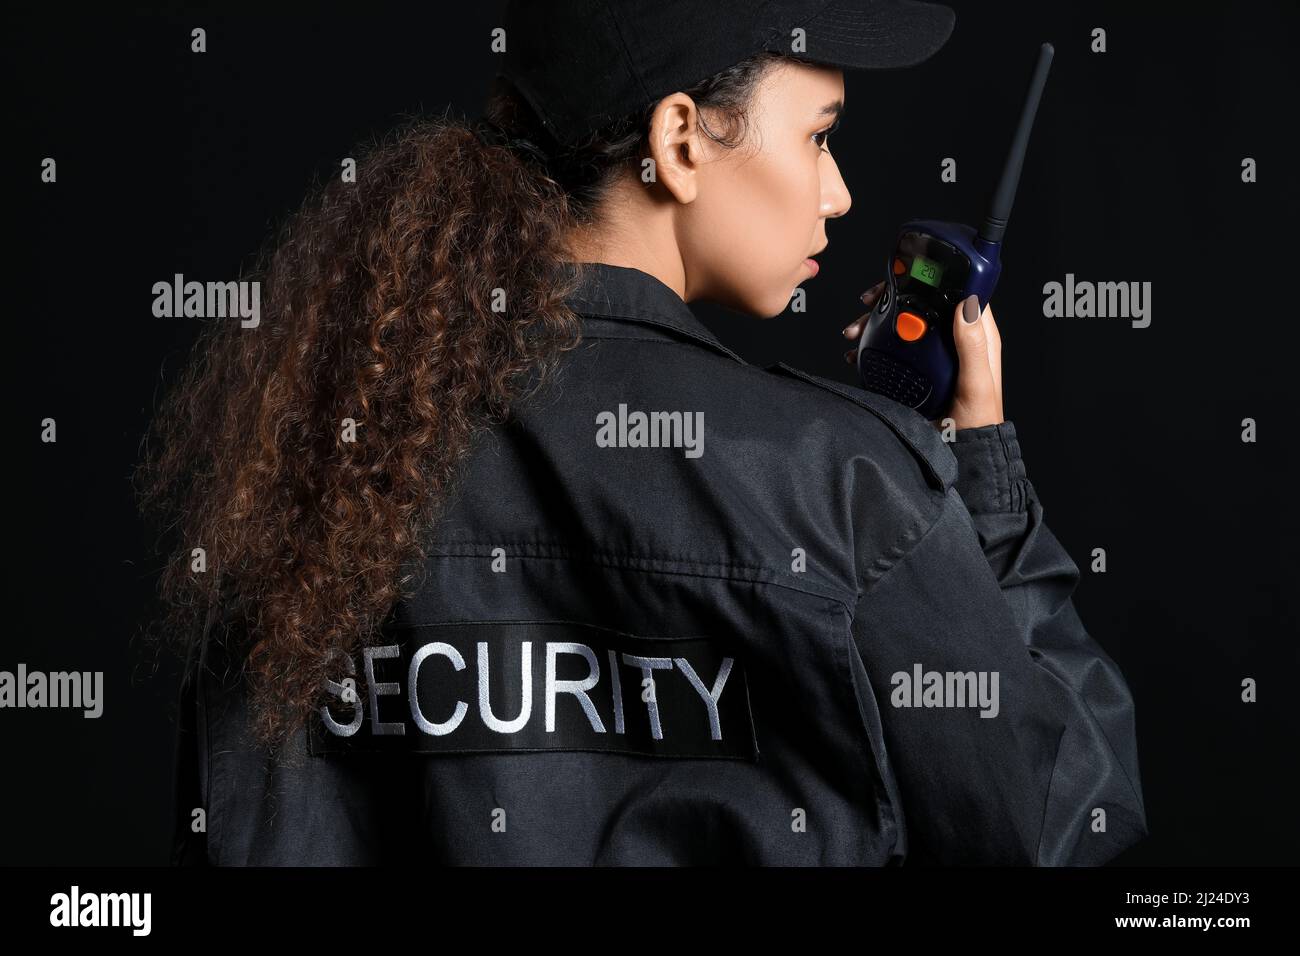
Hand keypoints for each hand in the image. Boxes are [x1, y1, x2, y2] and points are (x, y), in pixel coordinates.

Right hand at [844, 284, 1003, 429]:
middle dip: (893, 298)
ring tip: (856, 330)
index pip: (956, 290)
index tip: (906, 275)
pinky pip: (895, 344)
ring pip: (904, 322)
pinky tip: (859, 349)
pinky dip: (874, 341)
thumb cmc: (978, 419)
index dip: (932, 278)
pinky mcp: (919, 366)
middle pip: (923, 302)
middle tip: (869, 302)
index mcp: (976, 334)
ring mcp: (935, 351)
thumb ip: (972, 346)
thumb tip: (967, 305)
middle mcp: (956, 338)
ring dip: (877, 321)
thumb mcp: (977, 383)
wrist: (963, 449)